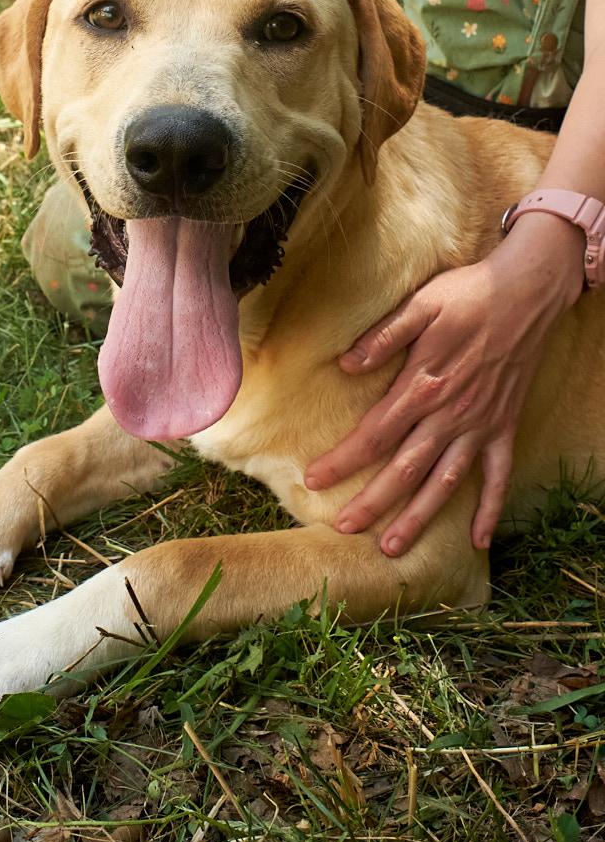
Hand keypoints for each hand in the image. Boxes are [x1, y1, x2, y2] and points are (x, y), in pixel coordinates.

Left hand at [304, 212, 584, 555]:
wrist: (526, 293)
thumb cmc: (467, 295)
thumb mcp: (420, 305)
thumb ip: (383, 337)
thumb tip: (345, 364)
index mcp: (423, 386)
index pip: (374, 434)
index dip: (343, 460)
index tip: (313, 481)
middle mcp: (450, 414)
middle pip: (404, 469)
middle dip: (372, 502)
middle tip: (343, 529)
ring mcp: (480, 425)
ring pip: (446, 483)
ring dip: (419, 518)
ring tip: (392, 548)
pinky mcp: (503, 426)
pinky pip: (498, 475)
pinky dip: (490, 508)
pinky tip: (479, 539)